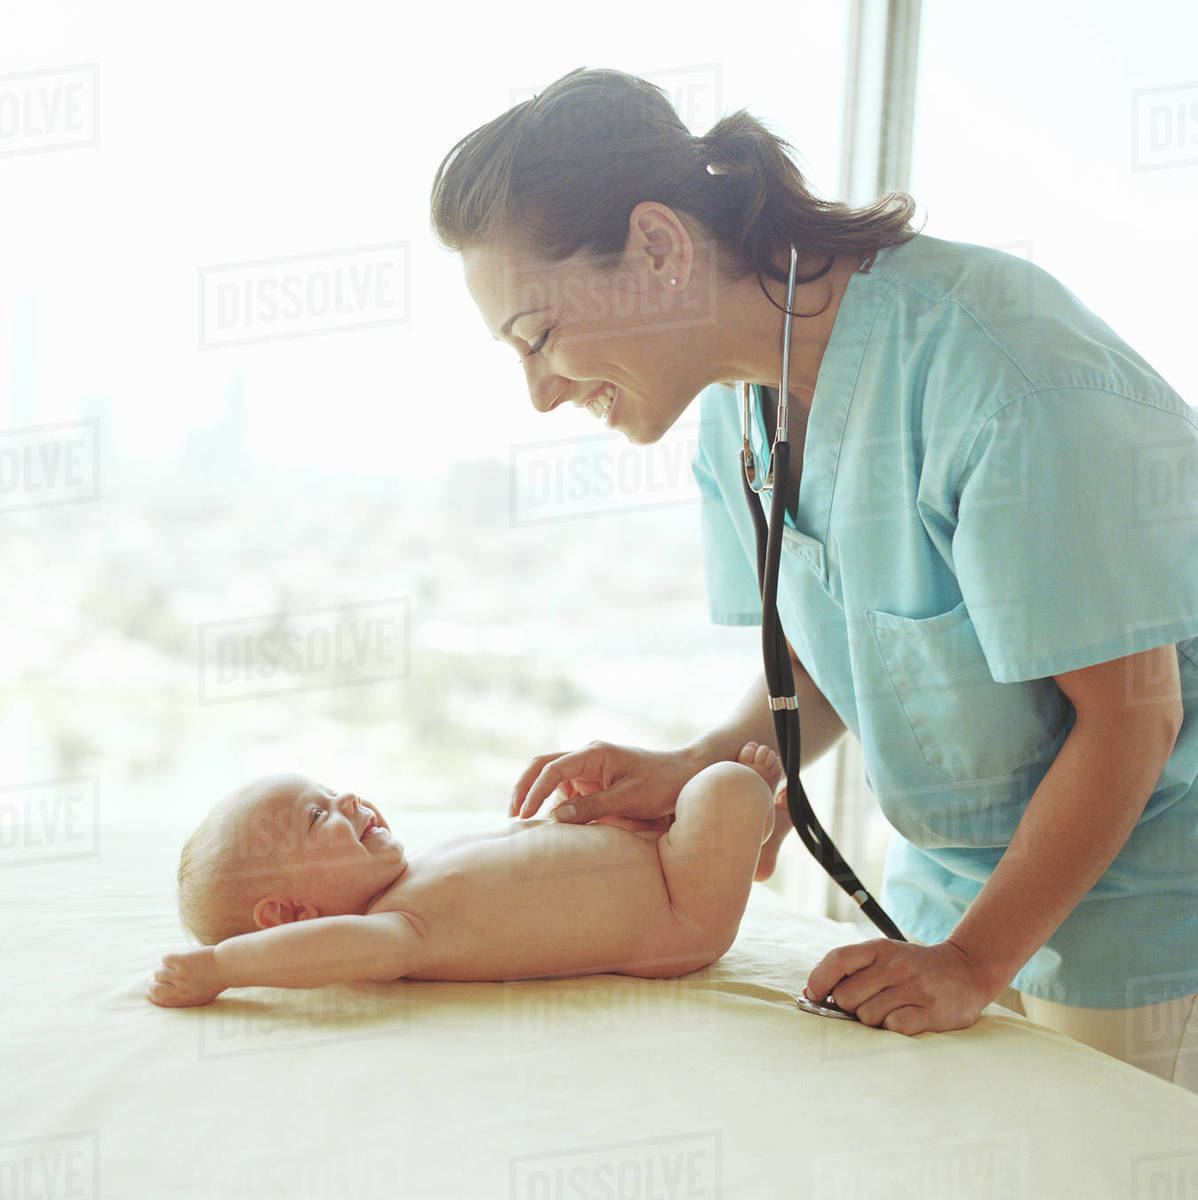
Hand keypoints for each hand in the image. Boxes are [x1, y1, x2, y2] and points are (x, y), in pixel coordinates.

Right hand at [145, 946, 224, 1006]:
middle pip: (154, 989)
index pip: (158, 1000)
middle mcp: (180, 990)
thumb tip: (164, 998)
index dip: (151, 994)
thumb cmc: (216, 980)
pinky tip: (176, 958)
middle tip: (157, 977)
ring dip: (162, 968)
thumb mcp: (201, 997)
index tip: (151, 988)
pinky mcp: (183, 960)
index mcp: (183, 1000)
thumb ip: (183, 998)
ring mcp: (181, 975)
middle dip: (152, 983)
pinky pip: (165, 959)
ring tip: (172, 966)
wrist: (229, 966)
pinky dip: (168, 958)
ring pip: (158, 972)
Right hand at [509, 741, 701, 823]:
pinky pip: (565, 788)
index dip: (535, 792)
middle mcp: (587, 755)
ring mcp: (589, 766)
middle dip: (524, 788)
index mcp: (595, 753)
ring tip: (524, 823)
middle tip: (513, 816)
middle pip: (543, 765)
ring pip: (550, 775)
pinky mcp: (593, 779)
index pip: (553, 769)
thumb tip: (556, 818)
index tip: (524, 816)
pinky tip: (548, 821)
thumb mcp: (629, 799)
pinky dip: (553, 802)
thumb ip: (593, 807)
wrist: (685, 775)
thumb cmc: (661, 784)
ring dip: (536, 795)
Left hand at [803, 938, 1000, 1034]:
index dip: (819, 981)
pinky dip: (894, 1028)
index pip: (836, 960)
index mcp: (879, 948)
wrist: (966, 970)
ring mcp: (915, 988)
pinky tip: (908, 1017)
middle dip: (851, 1007)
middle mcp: (896, 965)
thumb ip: (852, 968)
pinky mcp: (932, 1012)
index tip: (816, 995)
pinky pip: (894, 1029)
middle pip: (847, 997)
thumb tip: (812, 992)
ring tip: (893, 1009)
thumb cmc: (913, 968)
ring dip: (874, 1020)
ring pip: (868, 1017)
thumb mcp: (884, 955)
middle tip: (870, 1003)